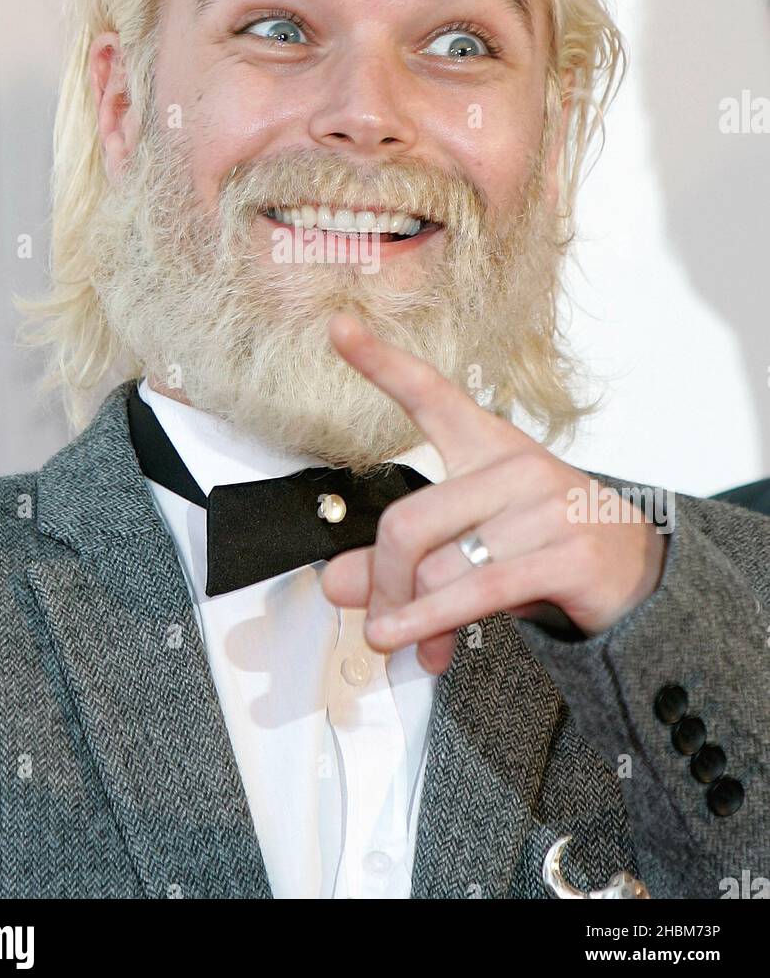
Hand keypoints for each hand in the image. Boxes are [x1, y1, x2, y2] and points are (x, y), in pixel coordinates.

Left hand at [321, 312, 669, 674]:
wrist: (639, 574)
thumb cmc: (544, 544)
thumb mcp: (470, 542)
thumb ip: (401, 560)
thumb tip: (337, 583)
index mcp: (488, 444)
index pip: (429, 393)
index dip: (379, 362)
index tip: (339, 329)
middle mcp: (515, 466)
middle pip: (409, 525)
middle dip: (383, 583)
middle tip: (377, 619)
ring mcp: (546, 508)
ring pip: (439, 569)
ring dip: (411, 619)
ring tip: (405, 645)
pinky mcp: (569, 556)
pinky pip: (478, 595)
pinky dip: (435, 625)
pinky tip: (421, 648)